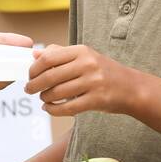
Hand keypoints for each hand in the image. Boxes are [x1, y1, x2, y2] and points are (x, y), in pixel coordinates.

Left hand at [25, 44, 147, 116]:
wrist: (131, 88)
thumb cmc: (104, 71)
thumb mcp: (85, 56)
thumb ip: (60, 53)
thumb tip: (35, 54)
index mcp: (82, 51)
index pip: (49, 58)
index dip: (34, 68)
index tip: (29, 75)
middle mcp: (87, 64)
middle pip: (50, 76)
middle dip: (34, 85)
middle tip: (29, 89)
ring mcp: (93, 82)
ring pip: (57, 93)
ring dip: (44, 98)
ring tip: (43, 98)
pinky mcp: (96, 100)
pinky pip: (67, 108)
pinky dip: (53, 110)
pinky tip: (49, 108)